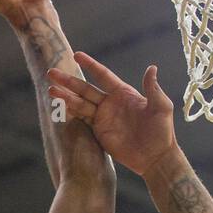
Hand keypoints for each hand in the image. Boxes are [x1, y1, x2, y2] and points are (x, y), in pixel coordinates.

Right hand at [47, 53, 177, 175]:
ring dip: (65, 97)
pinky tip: (59, 106)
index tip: (76, 55)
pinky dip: (71, 113)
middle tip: (52, 72)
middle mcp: (110, 103)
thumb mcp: (161, 107)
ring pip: (80, 104)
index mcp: (123, 93)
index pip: (103, 75)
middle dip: (69, 81)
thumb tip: (152, 68)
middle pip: (85, 88)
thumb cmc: (162, 131)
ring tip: (50, 90)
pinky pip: (82, 120)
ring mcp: (104, 118)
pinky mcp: (100, 132)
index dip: (90, 65)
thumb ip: (153, 89)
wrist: (155, 157)